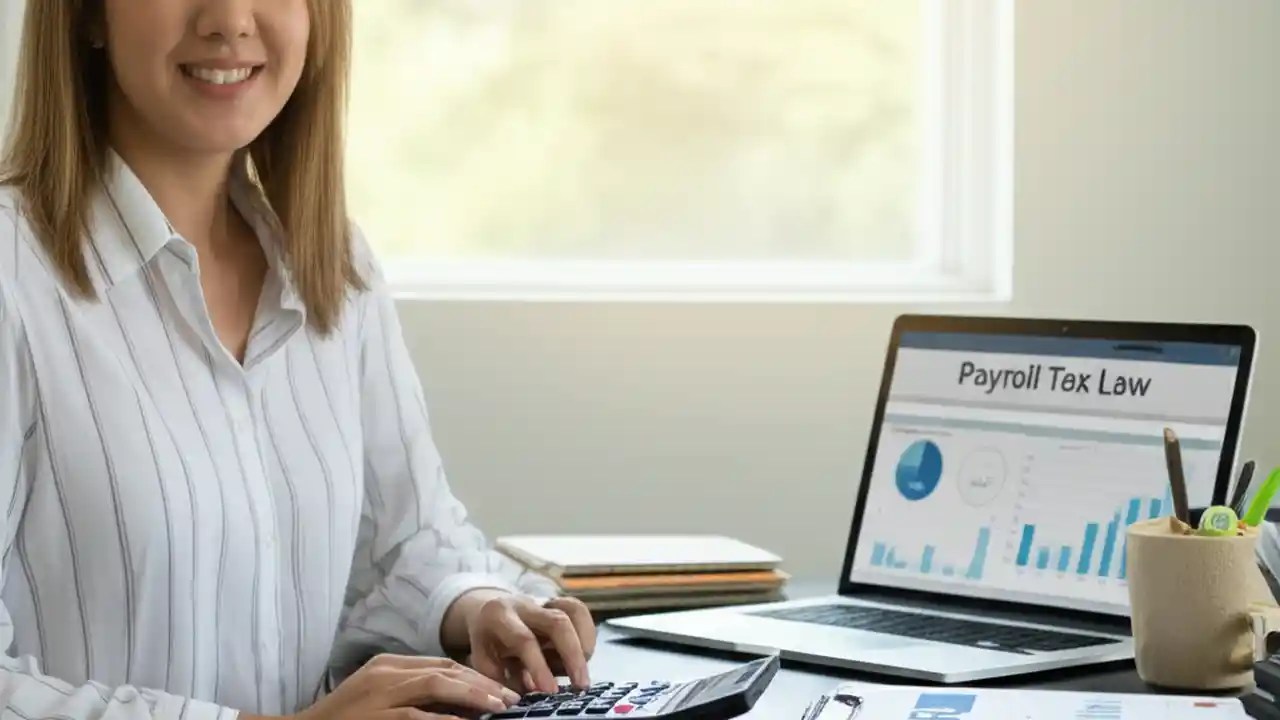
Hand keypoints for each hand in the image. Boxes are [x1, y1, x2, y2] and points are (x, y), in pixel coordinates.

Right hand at [244, 654, 520, 719]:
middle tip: (511, 700)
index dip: (475, 677)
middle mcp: (386, 672)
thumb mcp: (379, 700)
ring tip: (499, 709)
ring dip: (472, 697)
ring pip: (436, 685)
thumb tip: (458, 707)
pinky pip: (415, 716)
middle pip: (445, 670)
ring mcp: (379, 693)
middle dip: (482, 685)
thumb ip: (413, 697)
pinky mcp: (374, 716)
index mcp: (389, 666)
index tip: (502, 692)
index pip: (442, 663)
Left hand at [466, 595, 596, 693]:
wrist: (489, 612)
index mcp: (499, 617)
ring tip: (581, 672)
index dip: (540, 666)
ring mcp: (544, 600)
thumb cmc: (488, 642)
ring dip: (584, 644)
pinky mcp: (559, 602)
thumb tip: (528, 694)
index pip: (525, 640)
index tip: (550, 691)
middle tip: (580, 685)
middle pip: (558, 622)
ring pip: (574, 612)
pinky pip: (581, 612)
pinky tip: (582, 656)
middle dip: (573, 655)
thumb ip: (503, 678)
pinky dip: (587, 635)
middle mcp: (524, 604)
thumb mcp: (483, 661)